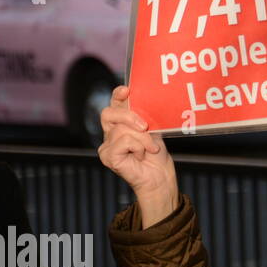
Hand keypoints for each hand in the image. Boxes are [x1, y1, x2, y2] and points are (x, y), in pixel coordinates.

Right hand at [97, 86, 177, 228]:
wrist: (159, 176)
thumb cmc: (156, 154)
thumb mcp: (153, 129)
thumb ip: (144, 116)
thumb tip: (144, 100)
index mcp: (120, 123)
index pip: (114, 104)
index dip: (118, 95)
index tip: (127, 90)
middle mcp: (109, 133)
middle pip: (109, 113)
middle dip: (129, 116)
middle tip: (145, 126)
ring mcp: (106, 145)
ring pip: (122, 129)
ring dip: (143, 138)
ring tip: (150, 148)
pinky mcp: (107, 156)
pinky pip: (123, 141)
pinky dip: (138, 147)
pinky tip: (142, 155)